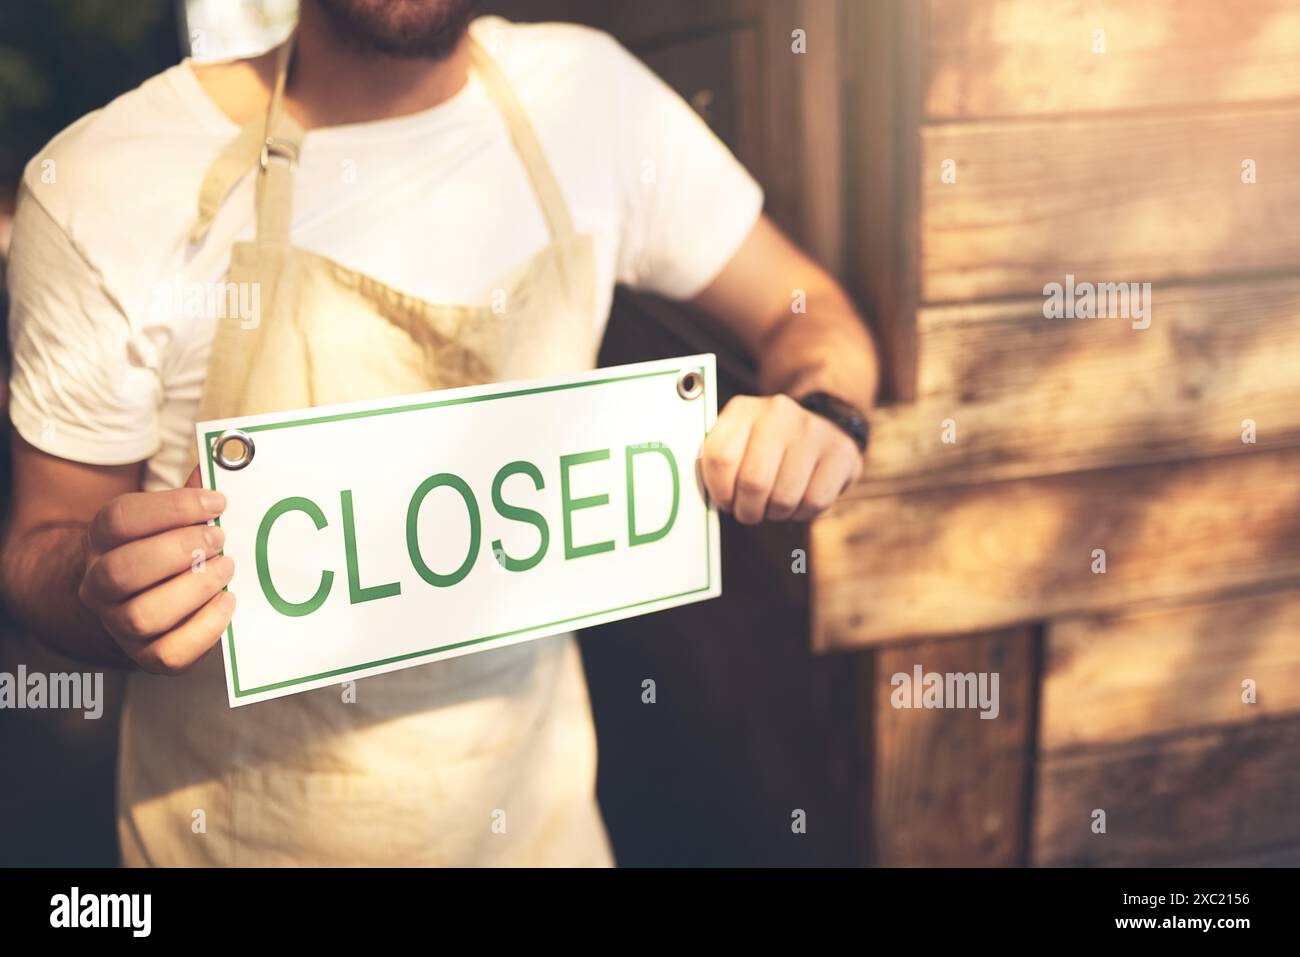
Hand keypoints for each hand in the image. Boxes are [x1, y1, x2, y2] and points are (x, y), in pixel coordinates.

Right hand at [77, 469, 234, 673]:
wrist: (130, 601)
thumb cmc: (161, 549)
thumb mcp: (166, 518)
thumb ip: (191, 494)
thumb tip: (228, 459)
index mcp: (101, 540)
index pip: (119, 519)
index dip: (173, 507)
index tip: (218, 501)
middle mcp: (98, 584)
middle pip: (123, 571)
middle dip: (179, 550)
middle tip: (220, 538)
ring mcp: (118, 624)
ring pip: (143, 615)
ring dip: (194, 588)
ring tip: (226, 568)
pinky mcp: (146, 656)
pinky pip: (169, 653)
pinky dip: (204, 628)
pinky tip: (227, 602)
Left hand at [700, 393, 863, 523]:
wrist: (825, 421)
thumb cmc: (769, 444)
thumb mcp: (739, 439)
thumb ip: (718, 464)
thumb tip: (706, 500)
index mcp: (743, 410)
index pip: (720, 458)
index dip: (719, 491)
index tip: (725, 500)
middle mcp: (778, 413)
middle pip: (753, 482)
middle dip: (747, 510)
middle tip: (749, 512)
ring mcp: (812, 430)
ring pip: (783, 498)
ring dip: (775, 513)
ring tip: (775, 504)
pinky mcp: (841, 452)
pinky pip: (814, 502)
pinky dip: (801, 513)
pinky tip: (799, 501)